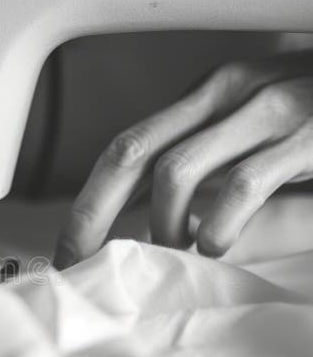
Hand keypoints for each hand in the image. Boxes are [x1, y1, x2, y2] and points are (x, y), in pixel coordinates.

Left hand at [55, 51, 312, 267]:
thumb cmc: (311, 125)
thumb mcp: (245, 141)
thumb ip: (200, 173)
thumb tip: (141, 223)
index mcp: (201, 99)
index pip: (122, 149)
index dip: (86, 201)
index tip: (67, 248)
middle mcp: (223, 96)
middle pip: (130, 154)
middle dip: (93, 214)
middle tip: (80, 261)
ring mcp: (265, 110)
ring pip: (177, 170)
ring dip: (163, 224)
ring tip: (171, 252)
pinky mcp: (308, 135)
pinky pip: (245, 183)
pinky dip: (219, 222)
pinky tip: (216, 244)